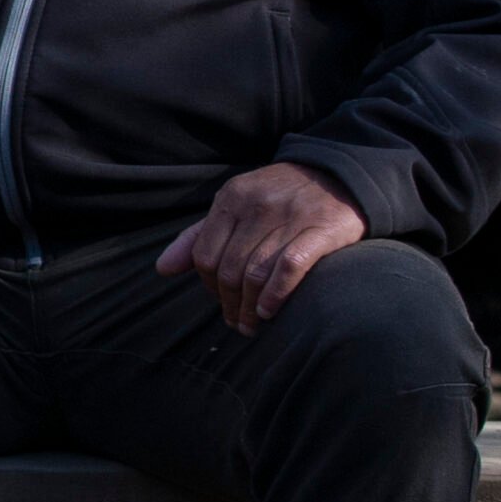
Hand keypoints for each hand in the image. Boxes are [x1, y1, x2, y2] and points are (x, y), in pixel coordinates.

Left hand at [154, 163, 366, 335]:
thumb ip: (199, 236)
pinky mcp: (321, 229)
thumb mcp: (236, 206)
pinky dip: (275, 295)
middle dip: (229, 304)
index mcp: (232, 197)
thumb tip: (162, 269)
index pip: (205, 255)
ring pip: (255, 273)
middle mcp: (258, 204)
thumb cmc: (279, 198)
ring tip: (252, 325)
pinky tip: (269, 311)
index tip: (221, 300)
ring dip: (249, 308)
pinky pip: (289, 268)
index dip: (208, 286)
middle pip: (229, 268)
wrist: (338, 175)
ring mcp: (290, 216)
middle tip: (237, 323)